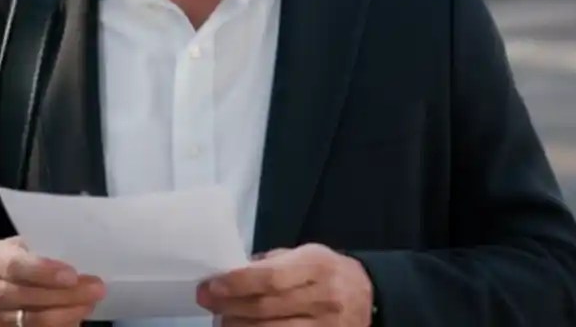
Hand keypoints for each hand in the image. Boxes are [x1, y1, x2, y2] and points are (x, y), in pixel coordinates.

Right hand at [0, 237, 106, 326]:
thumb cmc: (22, 257)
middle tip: (96, 289)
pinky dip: (61, 326)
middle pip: (25, 297)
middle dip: (65, 295)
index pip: (15, 266)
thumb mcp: (28, 245)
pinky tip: (77, 317)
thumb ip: (48, 252)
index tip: (72, 275)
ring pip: (32, 321)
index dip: (44, 272)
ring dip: (67, 313)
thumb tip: (86, 263)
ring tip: (90, 304)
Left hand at [196, 244, 373, 326]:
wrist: (368, 296)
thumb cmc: (327, 272)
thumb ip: (272, 263)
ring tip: (222, 319)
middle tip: (207, 302)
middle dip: (230, 305)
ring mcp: (326, 326)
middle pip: (267, 307)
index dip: (237, 283)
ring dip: (239, 326)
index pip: (271, 278)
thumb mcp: (305, 255)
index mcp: (317, 266)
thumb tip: (231, 273)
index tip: (212, 285)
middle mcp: (324, 298)